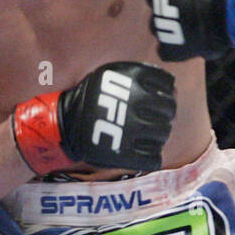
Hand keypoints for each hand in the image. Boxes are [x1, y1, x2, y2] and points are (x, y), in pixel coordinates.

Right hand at [12, 62, 175, 174]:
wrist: (63, 125)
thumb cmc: (91, 98)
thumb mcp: (111, 76)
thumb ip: (139, 78)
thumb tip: (171, 86)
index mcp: (133, 80)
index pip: (168, 85)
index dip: (168, 93)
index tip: (163, 99)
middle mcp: (136, 102)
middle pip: (169, 111)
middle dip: (167, 115)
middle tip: (158, 119)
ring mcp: (132, 129)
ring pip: (164, 133)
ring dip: (160, 135)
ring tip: (150, 135)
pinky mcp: (125, 154)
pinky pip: (153, 158)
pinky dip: (153, 156)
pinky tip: (146, 153)